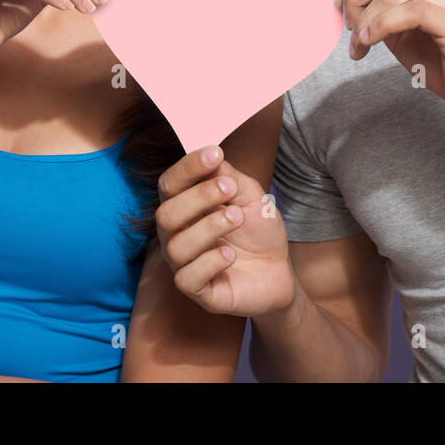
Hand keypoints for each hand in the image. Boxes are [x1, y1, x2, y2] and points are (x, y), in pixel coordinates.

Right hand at [154, 146, 294, 316]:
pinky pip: (187, 278)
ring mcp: (184, 264)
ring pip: (176, 246)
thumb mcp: (248, 195)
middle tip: (230, 189)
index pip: (169, 184)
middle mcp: (176, 235)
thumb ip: (227, 176)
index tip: (215, 154)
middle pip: (166, 214)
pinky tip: (231, 255)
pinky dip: (210, 262)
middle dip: (199, 197)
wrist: (279, 269)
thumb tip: (211, 155)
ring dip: (210, 227)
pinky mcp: (198, 291)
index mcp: (184, 207)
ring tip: (237, 218)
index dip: (188, 168)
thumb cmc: (258, 230)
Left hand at [337, 0, 444, 129]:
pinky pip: (411, 12)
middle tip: (347, 24)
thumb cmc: (444, 63)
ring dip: (364, 19)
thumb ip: (381, 10)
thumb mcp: (404, 31)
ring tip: (358, 44)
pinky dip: (381, 26)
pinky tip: (370, 42)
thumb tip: (345, 0)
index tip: (340, 6)